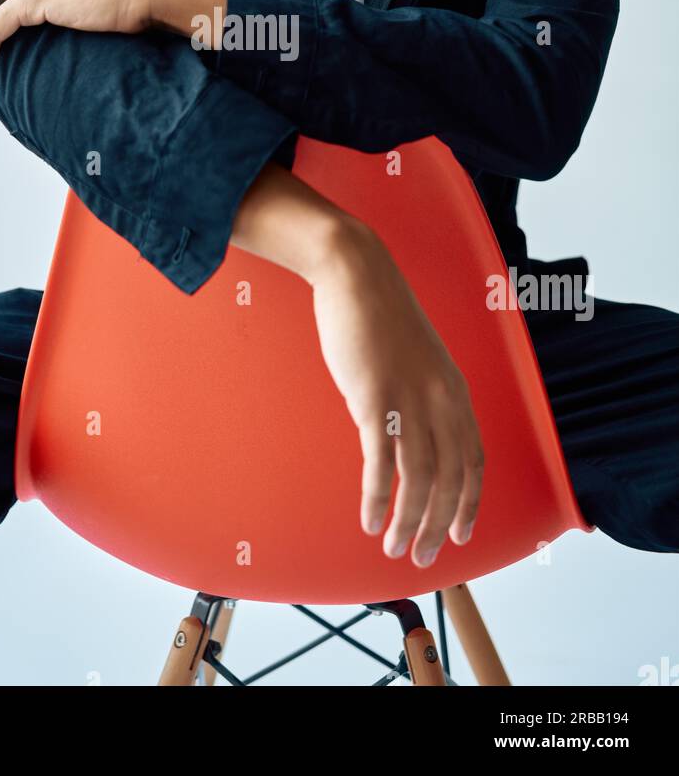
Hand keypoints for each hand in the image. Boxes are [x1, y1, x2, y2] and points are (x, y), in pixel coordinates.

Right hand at [308, 219, 483, 568]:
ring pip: (419, 479)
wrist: (356, 275)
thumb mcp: (417, 358)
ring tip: (396, 548)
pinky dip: (378, 499)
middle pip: (450, 479)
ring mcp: (409, 399)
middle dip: (438, 524)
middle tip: (423, 556)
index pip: (473, 458)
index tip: (460, 533)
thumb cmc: (379, 315)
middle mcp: (440, 398)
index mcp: (453, 389)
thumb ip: (423, 394)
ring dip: (409, 521)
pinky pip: (381, 464)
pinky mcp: (375, 399)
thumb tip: (413, 432)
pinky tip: (371, 520)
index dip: (469, 502)